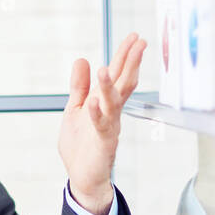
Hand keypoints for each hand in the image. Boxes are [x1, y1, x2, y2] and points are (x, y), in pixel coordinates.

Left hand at [58, 31, 146, 214]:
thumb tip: (82, 60)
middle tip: (138, 42)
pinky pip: (101, 125)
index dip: (124, 56)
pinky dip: (97, 113)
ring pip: (113, 102)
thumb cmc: (81, 145)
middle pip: (123, 83)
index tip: (134, 37)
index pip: (116, 75)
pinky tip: (93, 101)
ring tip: (105, 68)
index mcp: (104, 102)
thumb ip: (79, 86)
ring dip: (109, 85)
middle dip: (130, 63)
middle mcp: (111, 112)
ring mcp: (109, 126)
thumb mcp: (75, 109)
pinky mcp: (103, 142)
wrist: (83, 177)